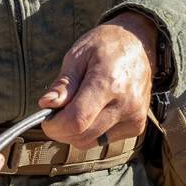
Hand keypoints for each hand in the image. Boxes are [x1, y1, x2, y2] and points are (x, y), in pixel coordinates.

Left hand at [37, 11, 157, 149]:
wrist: (140, 43)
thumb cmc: (106, 45)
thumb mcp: (78, 54)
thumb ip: (63, 83)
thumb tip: (47, 105)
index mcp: (108, 82)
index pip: (77, 120)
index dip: (55, 126)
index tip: (45, 119)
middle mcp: (125, 104)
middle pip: (82, 136)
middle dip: (61, 129)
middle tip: (57, 111)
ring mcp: (134, 117)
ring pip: (91, 142)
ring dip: (75, 132)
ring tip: (75, 108)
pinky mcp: (136, 126)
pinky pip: (103, 140)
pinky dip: (91, 131)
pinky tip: (93, 111)